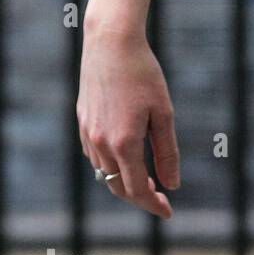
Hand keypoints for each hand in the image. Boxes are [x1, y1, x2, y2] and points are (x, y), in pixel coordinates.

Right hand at [77, 23, 179, 219]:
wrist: (111, 43)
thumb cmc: (143, 74)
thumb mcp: (164, 112)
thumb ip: (167, 152)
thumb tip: (171, 184)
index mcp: (124, 143)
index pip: (137, 189)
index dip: (153, 204)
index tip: (168, 211)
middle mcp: (101, 144)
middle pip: (118, 187)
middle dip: (140, 197)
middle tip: (160, 198)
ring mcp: (88, 134)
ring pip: (104, 173)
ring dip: (123, 182)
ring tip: (146, 179)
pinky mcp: (83, 123)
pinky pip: (95, 156)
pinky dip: (110, 165)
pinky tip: (125, 157)